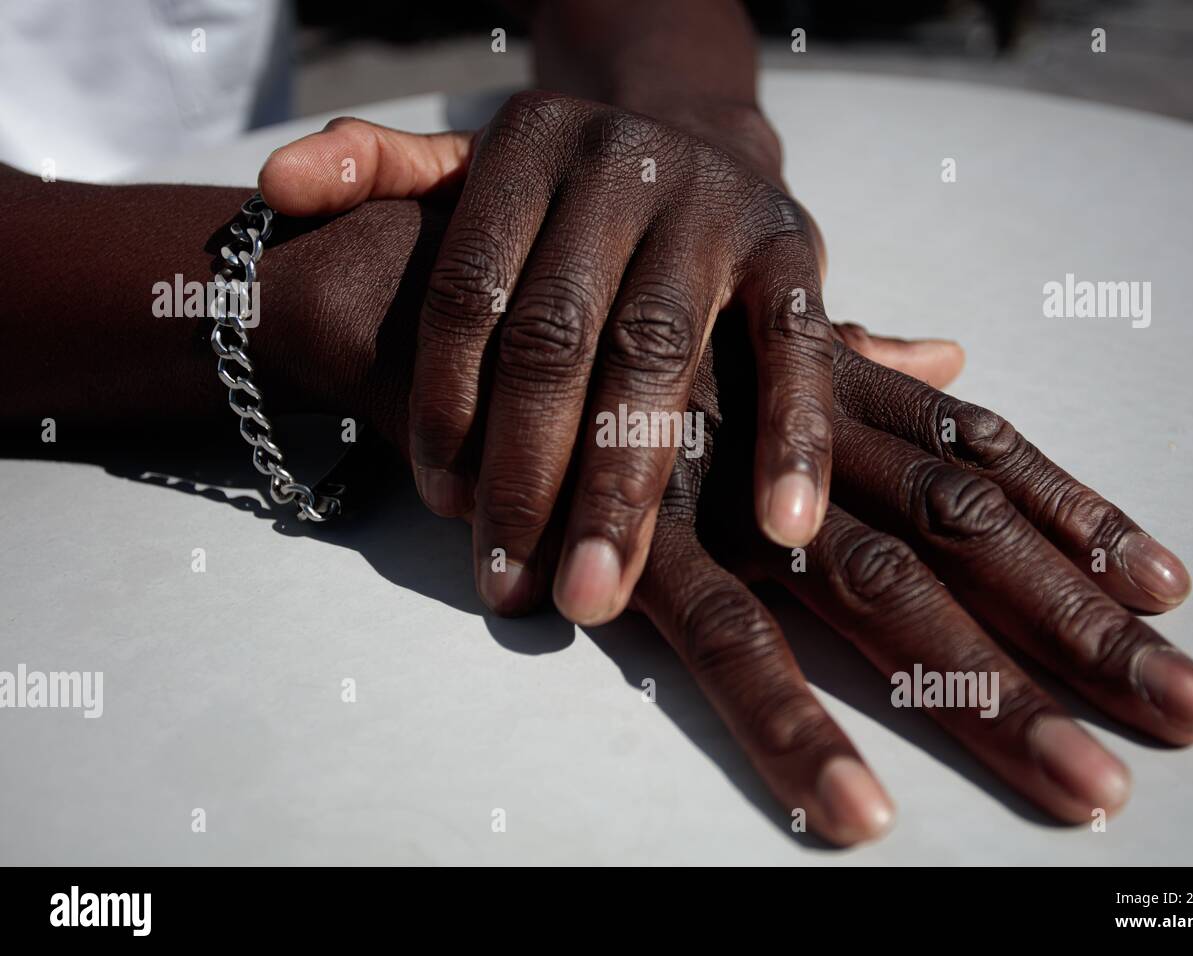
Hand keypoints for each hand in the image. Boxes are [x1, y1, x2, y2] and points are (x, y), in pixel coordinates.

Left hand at [258, 93, 962, 627]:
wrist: (702, 136)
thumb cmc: (566, 190)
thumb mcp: (470, 162)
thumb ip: (377, 171)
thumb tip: (275, 182)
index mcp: (525, 149)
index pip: (468, 294)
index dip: (447, 405)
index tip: (439, 506)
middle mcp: (619, 166)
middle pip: (556, 340)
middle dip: (527, 477)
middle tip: (508, 592)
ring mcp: (714, 206)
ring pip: (657, 358)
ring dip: (624, 489)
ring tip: (593, 598)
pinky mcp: (796, 243)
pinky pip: (794, 349)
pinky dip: (790, 436)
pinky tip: (777, 524)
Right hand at [630, 323, 1192, 845]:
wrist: (468, 312)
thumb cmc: (614, 338)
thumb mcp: (746, 340)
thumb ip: (851, 359)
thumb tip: (952, 357)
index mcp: (831, 392)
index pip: (979, 455)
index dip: (1081, 516)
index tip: (1170, 588)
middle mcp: (801, 435)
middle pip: (968, 535)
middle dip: (1082, 627)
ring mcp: (726, 493)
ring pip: (879, 596)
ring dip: (986, 695)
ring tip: (1083, 788)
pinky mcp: (642, 547)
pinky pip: (728, 641)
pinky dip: (791, 721)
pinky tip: (855, 804)